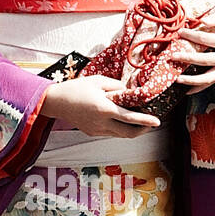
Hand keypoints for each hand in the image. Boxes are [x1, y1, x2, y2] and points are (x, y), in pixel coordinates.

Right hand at [39, 74, 161, 136]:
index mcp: (104, 109)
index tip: (158, 121)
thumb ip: (118, 87)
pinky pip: (111, 133)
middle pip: (129, 133)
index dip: (146, 120)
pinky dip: (120, 128)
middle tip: (151, 124)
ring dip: (132, 129)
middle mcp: (102, 123)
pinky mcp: (93, 133)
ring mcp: (97, 130)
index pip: (130, 118)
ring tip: (139, 121)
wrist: (56, 101)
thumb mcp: (99, 81)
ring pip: (121, 135)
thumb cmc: (77, 88)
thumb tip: (131, 93)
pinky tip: (122, 120)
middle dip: (143, 130)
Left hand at [171, 20, 214, 92]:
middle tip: (172, 56)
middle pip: (204, 60)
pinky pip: (209, 84)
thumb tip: (202, 20)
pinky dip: (197, 89)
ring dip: (191, 80)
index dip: (191, 35)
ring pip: (207, 78)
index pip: (206, 39)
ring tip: (177, 79)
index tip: (180, 32)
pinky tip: (186, 91)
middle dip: (187, 58)